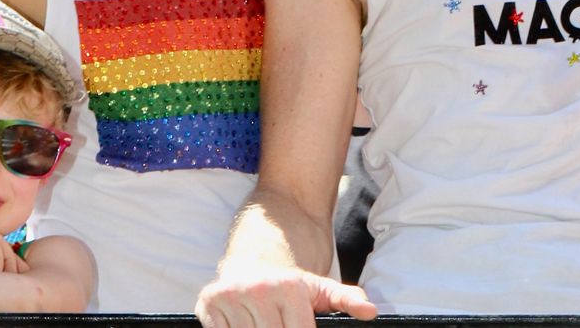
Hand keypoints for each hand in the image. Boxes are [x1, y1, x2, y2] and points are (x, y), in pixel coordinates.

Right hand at [195, 265, 377, 327]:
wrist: (255, 259)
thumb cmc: (290, 284)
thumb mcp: (320, 289)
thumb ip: (346, 300)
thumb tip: (371, 312)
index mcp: (290, 288)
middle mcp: (259, 289)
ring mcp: (232, 296)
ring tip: (264, 325)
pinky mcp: (208, 303)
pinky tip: (243, 326)